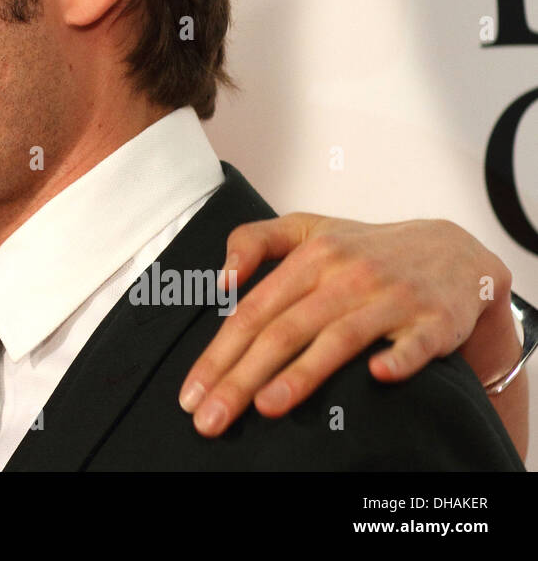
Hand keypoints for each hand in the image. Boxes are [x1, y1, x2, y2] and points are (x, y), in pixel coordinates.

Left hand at [178, 213, 517, 436]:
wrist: (455, 252)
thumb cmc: (366, 248)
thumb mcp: (308, 227)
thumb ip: (255, 240)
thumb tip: (222, 280)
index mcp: (312, 257)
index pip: (253, 311)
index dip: (218, 353)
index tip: (190, 395)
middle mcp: (347, 275)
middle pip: (283, 330)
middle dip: (241, 378)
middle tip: (210, 419)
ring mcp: (392, 298)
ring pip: (338, 338)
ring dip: (301, 374)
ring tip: (265, 407)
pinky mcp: (435, 321)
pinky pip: (414, 344)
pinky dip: (398, 360)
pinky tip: (376, 377)